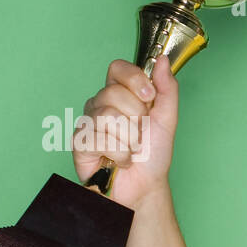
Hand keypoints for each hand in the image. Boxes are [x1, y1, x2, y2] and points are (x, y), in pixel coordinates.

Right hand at [73, 54, 179, 209]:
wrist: (146, 185)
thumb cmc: (154, 154)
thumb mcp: (167, 118)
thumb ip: (167, 88)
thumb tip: (163, 60)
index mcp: (120, 94)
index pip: (117, 68)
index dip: (134, 80)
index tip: (149, 98)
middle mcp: (100, 104)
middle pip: (113, 93)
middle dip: (136, 118)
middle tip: (139, 134)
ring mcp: (88, 123)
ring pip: (108, 117)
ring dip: (129, 140)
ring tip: (131, 149)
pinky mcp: (80, 143)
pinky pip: (100, 139)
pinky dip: (119, 154)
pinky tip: (120, 160)